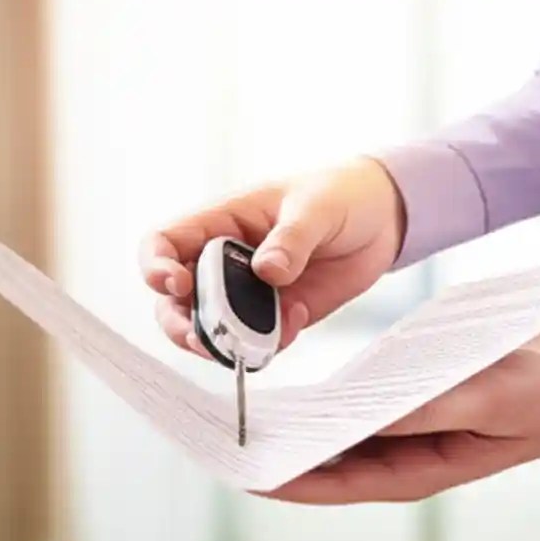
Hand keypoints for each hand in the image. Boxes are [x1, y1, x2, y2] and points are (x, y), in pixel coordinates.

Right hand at [140, 157, 404, 354]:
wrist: (383, 218)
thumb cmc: (340, 194)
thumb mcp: (316, 207)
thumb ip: (291, 239)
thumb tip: (267, 272)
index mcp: (220, 222)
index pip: (164, 243)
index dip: (156, 267)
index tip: (177, 285)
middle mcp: (224, 261)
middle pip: (175, 301)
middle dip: (183, 324)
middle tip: (207, 338)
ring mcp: (248, 293)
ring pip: (211, 329)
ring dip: (224, 344)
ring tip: (256, 342)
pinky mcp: (276, 316)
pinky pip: (255, 342)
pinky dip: (267, 345)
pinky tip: (298, 321)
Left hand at [263, 306, 539, 503]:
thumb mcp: (486, 397)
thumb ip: (422, 409)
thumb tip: (356, 417)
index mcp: (425, 471)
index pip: (336, 483)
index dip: (284, 481)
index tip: (237, 472)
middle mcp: (415, 457)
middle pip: (332, 464)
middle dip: (280, 454)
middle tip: (226, 434)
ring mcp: (422, 432)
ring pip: (346, 437)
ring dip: (304, 427)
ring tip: (253, 412)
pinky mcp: (429, 403)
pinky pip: (369, 408)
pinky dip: (337, 400)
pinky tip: (310, 386)